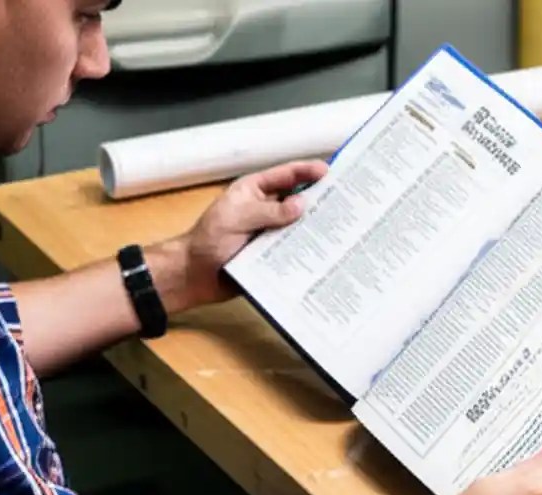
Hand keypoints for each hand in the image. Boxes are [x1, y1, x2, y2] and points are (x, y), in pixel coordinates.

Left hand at [161, 160, 328, 311]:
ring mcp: (271, 233)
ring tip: (344, 229)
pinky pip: (295, 251)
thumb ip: (269, 211)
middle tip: (347, 201)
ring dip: (317, 228)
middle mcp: (267, 210)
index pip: (286, 176)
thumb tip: (302, 204)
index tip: (330, 172)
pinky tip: (328, 255)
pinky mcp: (274, 256)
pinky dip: (309, 252)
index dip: (307, 171)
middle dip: (320, 199)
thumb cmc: (209, 240)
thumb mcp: (237, 218)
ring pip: (300, 227)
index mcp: (255, 192)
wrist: (194, 276)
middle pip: (299, 200)